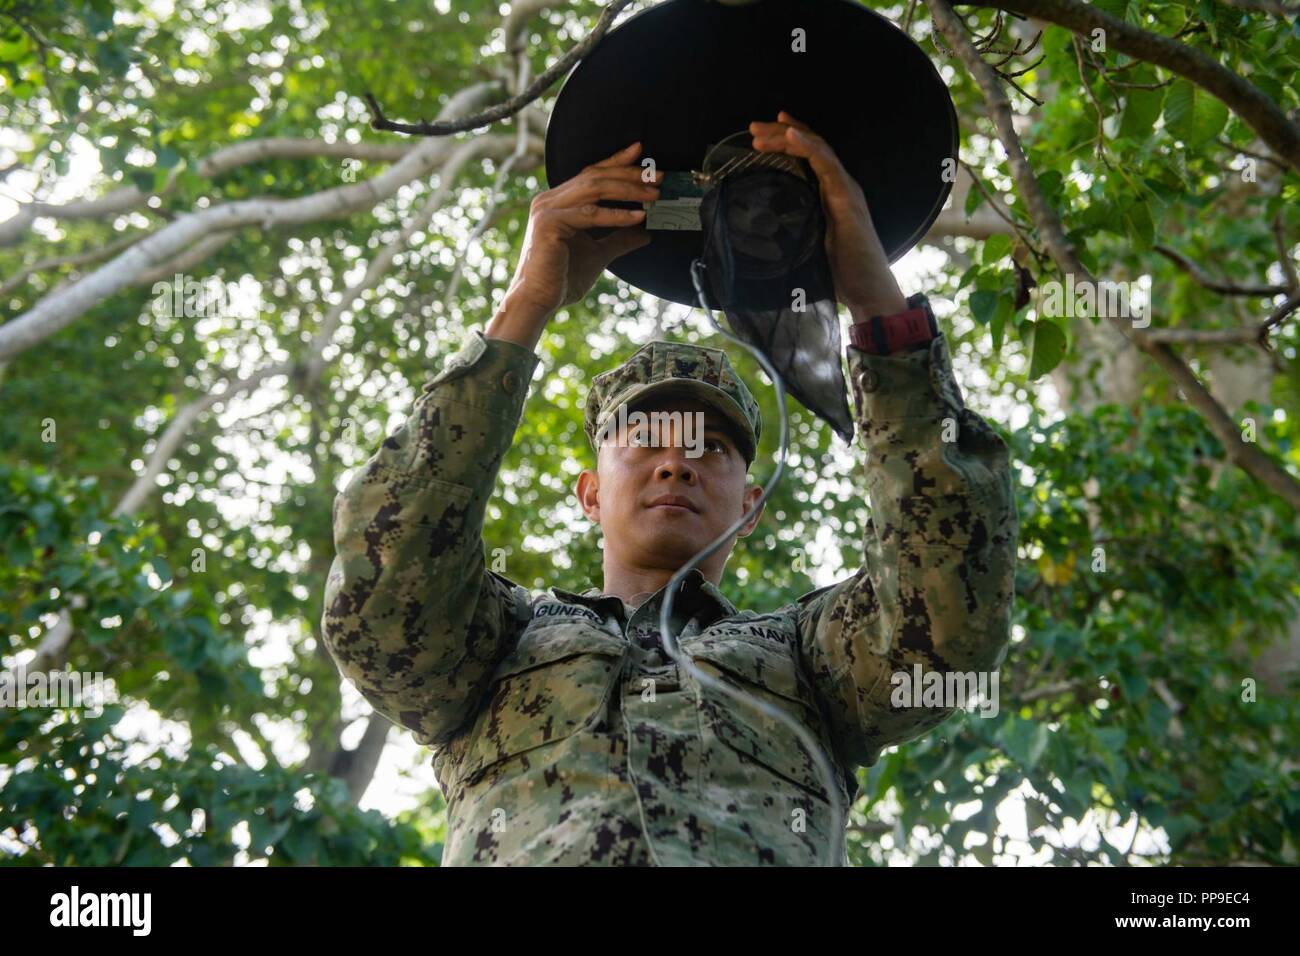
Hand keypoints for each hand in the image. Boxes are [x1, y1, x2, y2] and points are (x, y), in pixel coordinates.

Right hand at [504, 141, 660, 316]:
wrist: (539, 300)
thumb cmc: (562, 279)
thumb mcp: (600, 253)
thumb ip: (620, 239)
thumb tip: (645, 233)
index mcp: (558, 202)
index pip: (591, 174)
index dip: (616, 161)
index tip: (640, 152)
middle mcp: (550, 200)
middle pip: (595, 176)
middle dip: (629, 174)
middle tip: (658, 177)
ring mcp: (547, 209)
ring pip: (594, 188)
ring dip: (628, 190)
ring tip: (654, 194)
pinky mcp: (549, 223)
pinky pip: (590, 214)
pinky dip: (616, 214)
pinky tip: (638, 217)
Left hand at [748, 111, 906, 318]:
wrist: (869, 293)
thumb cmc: (840, 276)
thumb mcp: (806, 247)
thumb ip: (790, 234)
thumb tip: (758, 239)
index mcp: (830, 195)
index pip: (809, 158)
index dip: (788, 140)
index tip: (761, 134)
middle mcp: (839, 186)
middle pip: (810, 147)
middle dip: (780, 133)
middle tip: (752, 127)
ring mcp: (845, 190)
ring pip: (816, 149)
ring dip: (787, 137)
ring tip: (760, 133)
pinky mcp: (847, 199)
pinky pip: (827, 164)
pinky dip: (808, 146)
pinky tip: (790, 136)